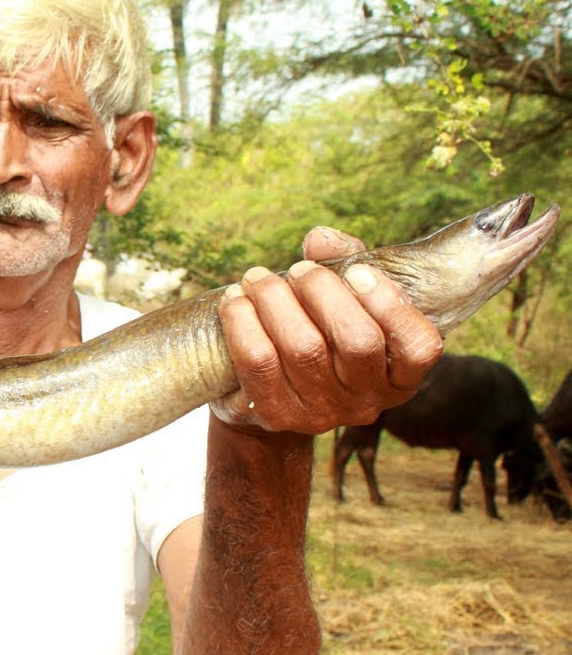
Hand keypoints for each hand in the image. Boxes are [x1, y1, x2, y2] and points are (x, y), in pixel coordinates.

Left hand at [211, 226, 441, 434]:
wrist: (264, 392)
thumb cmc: (317, 330)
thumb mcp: (343, 296)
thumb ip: (344, 260)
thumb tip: (321, 240)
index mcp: (400, 374)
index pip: (419, 347)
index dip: (391, 305)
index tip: (358, 271)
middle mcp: (368, 401)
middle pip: (356, 341)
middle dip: (323, 292)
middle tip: (299, 270)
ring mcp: (323, 413)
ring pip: (304, 348)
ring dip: (276, 300)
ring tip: (258, 278)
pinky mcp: (277, 415)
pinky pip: (258, 362)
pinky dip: (243, 322)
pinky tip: (235, 300)